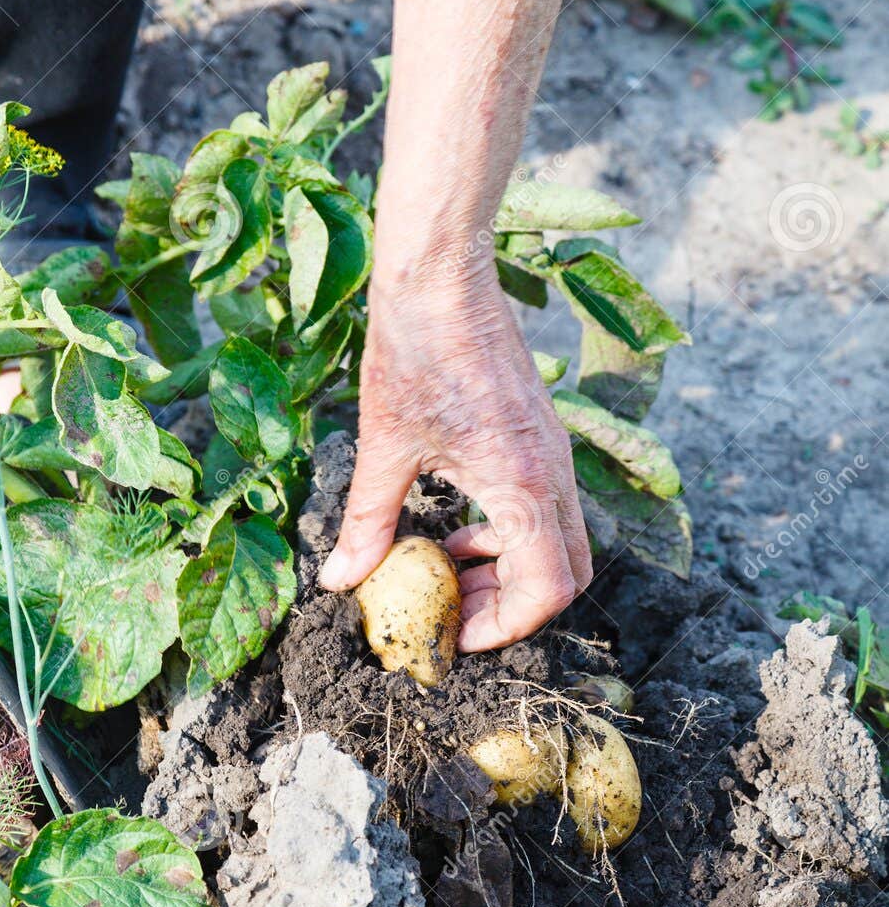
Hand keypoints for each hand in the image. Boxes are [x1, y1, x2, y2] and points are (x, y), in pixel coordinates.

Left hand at [318, 272, 592, 651]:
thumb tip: (340, 580)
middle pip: (565, 578)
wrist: (442, 272)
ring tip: (442, 574)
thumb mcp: (383, 446)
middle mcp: (553, 473)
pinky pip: (544, 511)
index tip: (451, 634)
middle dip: (510, 608)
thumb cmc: (414, 350)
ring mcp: (554, 454)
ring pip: (557, 546)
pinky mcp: (541, 439)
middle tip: (448, 614)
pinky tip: (454, 529)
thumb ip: (367, 523)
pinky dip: (507, 536)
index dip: (503, 627)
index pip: (547, 590)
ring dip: (506, 574)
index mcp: (524, 483)